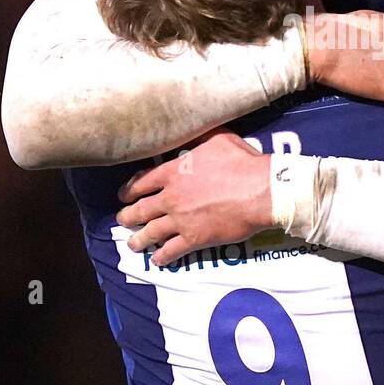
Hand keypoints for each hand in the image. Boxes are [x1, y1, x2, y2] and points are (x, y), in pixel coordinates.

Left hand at [118, 131, 272, 266]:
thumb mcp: (218, 138)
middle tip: (123, 220)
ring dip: (139, 239)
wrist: (260, 191)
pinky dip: (162, 256)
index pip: (142, 182)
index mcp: (174, 172)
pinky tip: (158, 260)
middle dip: (128, 216)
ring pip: (151, 232)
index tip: (124, 195)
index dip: (130, 190)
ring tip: (133, 244)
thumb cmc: (241, 163)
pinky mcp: (195, 238)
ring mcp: (181, 220)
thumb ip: (200, 136)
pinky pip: (172, 250)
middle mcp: (171, 197)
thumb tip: (193, 124)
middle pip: (141, 209)